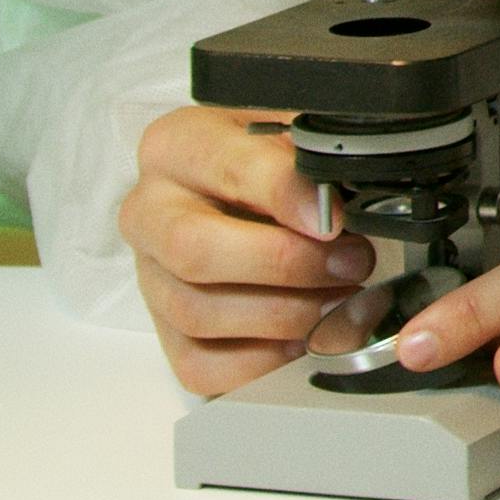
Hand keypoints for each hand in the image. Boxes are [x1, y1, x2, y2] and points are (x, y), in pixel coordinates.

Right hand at [122, 104, 373, 397]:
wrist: (241, 194)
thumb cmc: (271, 162)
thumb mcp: (291, 135)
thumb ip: (310, 159)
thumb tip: (337, 201)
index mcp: (176, 146)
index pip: (225, 169)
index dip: (285, 196)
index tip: (333, 218)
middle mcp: (149, 211)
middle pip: (194, 251)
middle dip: (284, 266)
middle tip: (351, 264)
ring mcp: (152, 277)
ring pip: (199, 313)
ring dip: (284, 315)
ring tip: (341, 300)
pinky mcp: (166, 334)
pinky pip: (202, 365)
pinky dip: (261, 361)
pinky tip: (303, 339)